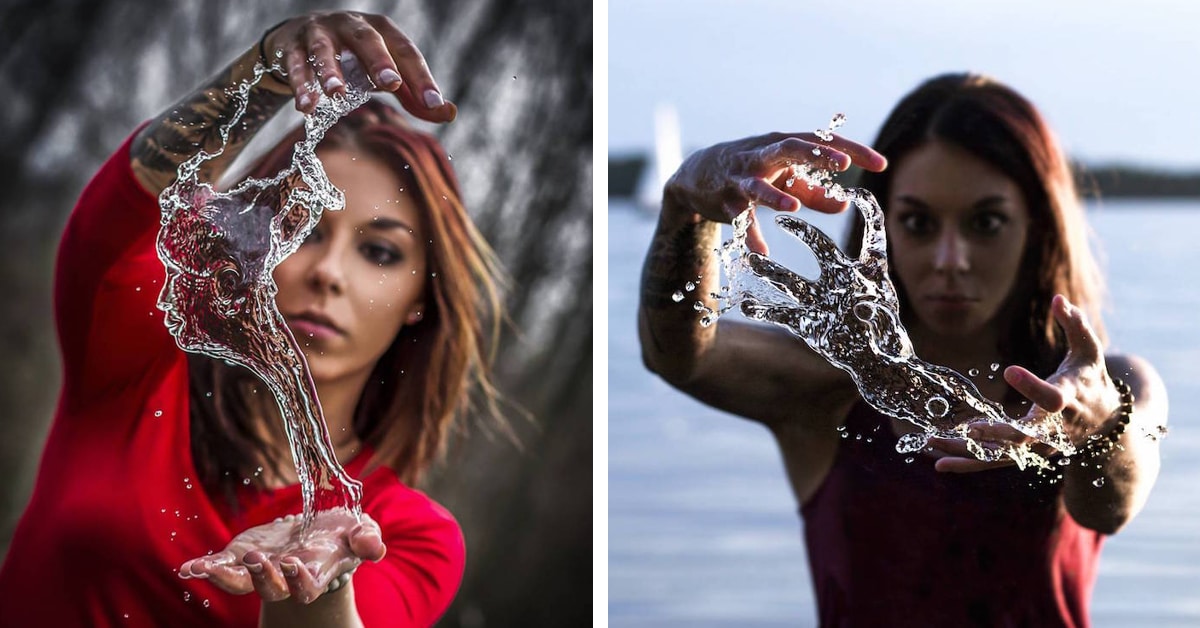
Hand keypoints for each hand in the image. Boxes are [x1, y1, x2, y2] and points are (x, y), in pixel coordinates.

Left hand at [179, 509, 385, 603]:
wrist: (317, 533)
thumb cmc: (343, 535)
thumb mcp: (361, 531)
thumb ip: (367, 539)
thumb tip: (372, 547)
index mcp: (316, 574)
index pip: (308, 587)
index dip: (300, 580)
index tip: (294, 562)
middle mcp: (285, 578)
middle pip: (271, 589)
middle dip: (263, 577)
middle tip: (258, 559)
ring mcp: (260, 569)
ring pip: (240, 583)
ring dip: (223, 577)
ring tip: (203, 569)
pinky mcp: (241, 555)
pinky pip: (220, 566)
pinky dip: (203, 568)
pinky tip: (187, 568)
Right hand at [262, 11, 456, 121]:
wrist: (300, 41)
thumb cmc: (354, 60)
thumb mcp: (386, 75)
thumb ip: (414, 96)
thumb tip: (448, 114)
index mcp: (381, 30)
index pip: (406, 51)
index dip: (421, 77)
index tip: (435, 103)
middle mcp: (351, 24)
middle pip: (368, 39)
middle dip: (379, 61)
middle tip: (390, 84)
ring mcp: (319, 32)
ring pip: (324, 49)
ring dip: (330, 70)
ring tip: (336, 94)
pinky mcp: (291, 45)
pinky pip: (295, 64)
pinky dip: (300, 84)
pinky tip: (306, 107)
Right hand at [663, 132, 886, 253]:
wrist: (697, 176)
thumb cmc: (750, 172)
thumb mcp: (784, 179)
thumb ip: (814, 192)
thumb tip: (845, 204)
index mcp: (782, 146)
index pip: (822, 142)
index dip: (852, 151)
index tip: (881, 164)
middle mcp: (763, 155)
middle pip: (791, 147)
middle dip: (816, 154)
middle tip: (842, 163)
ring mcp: (741, 177)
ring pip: (758, 184)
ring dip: (774, 194)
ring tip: (792, 206)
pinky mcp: (725, 199)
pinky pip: (739, 218)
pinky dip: (749, 234)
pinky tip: (761, 252)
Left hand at [933, 294, 1119, 472]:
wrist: (1107, 427)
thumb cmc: (1093, 382)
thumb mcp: (1089, 352)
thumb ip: (1076, 326)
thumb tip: (1060, 299)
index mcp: (1069, 399)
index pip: (1052, 397)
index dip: (1033, 385)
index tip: (1009, 370)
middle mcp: (1052, 428)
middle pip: (1024, 435)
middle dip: (998, 434)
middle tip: (969, 430)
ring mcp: (1038, 446)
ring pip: (1001, 453)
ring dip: (967, 451)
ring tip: (932, 442)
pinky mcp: (1026, 454)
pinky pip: (994, 462)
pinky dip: (968, 463)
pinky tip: (939, 463)